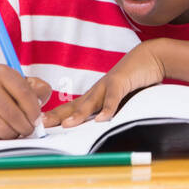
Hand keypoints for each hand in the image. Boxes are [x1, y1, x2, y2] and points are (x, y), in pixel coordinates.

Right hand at [0, 65, 51, 139]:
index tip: (37, 119)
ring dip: (15, 133)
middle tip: (30, 129)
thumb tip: (40, 110)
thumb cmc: (10, 92)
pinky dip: (2, 137)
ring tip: (18, 129)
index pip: (23, 93)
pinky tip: (5, 129)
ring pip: (2, 128)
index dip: (34, 110)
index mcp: (1, 72)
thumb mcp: (28, 84)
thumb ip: (40, 91)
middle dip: (26, 126)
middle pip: (12, 114)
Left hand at [43, 40, 167, 127]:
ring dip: (78, 115)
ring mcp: (107, 85)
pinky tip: (102, 119)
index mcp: (93, 96)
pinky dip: (108, 109)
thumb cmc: (132, 80)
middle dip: (56, 116)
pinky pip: (113, 98)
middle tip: (41, 125)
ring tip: (67, 126)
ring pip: (90, 103)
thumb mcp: (118, 99)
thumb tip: (98, 131)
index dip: (55, 117)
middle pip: (73, 106)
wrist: (149, 58)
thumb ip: (108, 112)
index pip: (69, 109)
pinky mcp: (121, 82)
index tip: (39, 126)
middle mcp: (96, 91)